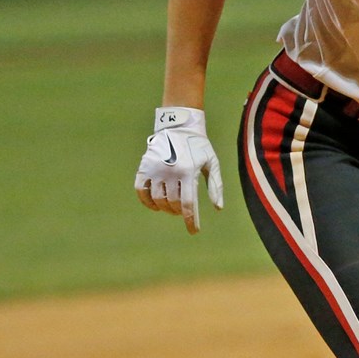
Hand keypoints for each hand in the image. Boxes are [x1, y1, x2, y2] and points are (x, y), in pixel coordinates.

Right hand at [134, 106, 222, 233]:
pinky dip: (147, 202)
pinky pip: (140, 191)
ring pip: (158, 200)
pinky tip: (156, 205)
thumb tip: (218, 208)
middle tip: (183, 211)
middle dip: (180, 212)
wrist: (178, 125)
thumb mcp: (212, 163)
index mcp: (188, 172)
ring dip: (166, 208)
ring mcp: (155, 170)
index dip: (190, 221)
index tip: (194, 231)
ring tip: (172, 207)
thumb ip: (215, 185)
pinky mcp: (144, 167)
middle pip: (173, 204)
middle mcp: (170, 172)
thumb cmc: (198, 146)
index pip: (188, 204)